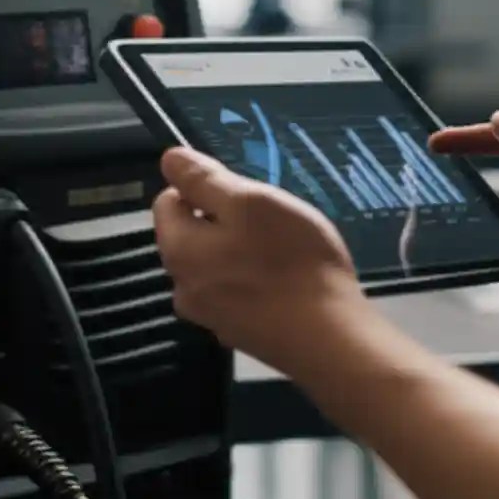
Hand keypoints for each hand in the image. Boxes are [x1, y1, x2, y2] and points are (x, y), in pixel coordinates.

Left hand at [153, 147, 366, 372]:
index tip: (245, 194)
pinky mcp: (241, 335)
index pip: (167, 202)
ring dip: (243, 251)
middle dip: (226, 222)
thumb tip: (169, 159)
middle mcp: (184, 288)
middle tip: (272, 221)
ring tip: (284, 250)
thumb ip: (205, 180)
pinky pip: (239, 293)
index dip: (203, 188)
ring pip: (218, 266)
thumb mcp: (252, 202)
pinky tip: (289, 282)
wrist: (331, 339)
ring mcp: (212, 318)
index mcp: (179, 251)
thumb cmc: (292, 261)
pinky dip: (257, 282)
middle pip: (193, 237)